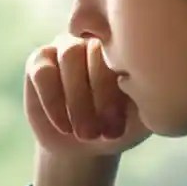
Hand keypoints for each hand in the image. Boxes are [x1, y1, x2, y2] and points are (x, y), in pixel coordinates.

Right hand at [24, 35, 151, 157]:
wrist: (85, 146)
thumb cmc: (120, 127)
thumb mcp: (144, 116)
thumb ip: (147, 92)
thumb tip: (136, 79)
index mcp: (127, 46)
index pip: (125, 50)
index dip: (121, 90)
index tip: (120, 128)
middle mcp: (97, 39)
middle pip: (96, 51)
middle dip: (100, 97)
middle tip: (104, 133)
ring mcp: (66, 46)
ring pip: (70, 57)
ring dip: (77, 100)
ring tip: (86, 133)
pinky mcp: (39, 61)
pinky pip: (43, 73)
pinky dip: (53, 102)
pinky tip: (65, 126)